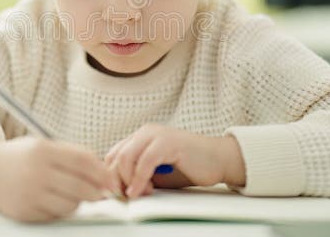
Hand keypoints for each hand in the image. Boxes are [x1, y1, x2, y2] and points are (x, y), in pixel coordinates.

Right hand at [0, 137, 115, 221]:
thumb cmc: (22, 158)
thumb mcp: (44, 146)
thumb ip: (72, 155)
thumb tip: (103, 173)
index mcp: (43, 150)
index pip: (83, 162)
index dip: (101, 172)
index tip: (110, 180)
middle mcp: (36, 172)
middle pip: (80, 187)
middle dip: (96, 192)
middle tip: (100, 193)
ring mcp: (30, 194)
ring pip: (70, 205)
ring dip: (78, 202)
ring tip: (71, 194)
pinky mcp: (26, 212)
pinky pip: (55, 215)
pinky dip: (60, 210)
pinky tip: (54, 200)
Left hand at [104, 124, 245, 198]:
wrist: (219, 160)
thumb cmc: (188, 168)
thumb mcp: (156, 173)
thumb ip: (137, 175)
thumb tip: (117, 190)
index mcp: (140, 137)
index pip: (112, 156)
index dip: (110, 177)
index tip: (117, 195)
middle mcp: (145, 133)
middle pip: (115, 157)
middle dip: (116, 181)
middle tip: (128, 196)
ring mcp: (156, 135)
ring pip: (125, 158)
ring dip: (128, 181)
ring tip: (140, 193)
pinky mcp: (167, 142)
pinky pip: (144, 161)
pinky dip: (140, 179)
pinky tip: (143, 191)